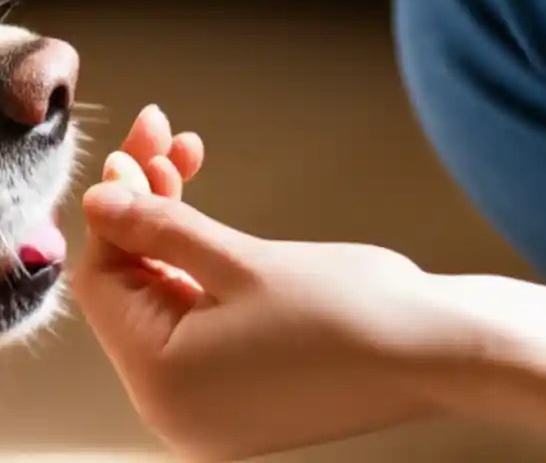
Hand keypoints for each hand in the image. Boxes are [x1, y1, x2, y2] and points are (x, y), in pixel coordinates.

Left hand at [73, 107, 450, 460]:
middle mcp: (176, 409)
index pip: (101, 282)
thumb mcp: (238, 259)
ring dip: (171, 227)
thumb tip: (98, 196)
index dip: (113, 209)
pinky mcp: (241, 390)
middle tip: (162, 137)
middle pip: (130, 287)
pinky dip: (199, 266)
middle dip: (143, 206)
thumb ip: (157, 226)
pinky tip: (205, 215)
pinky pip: (197, 318)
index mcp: (162, 387)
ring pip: (163, 295)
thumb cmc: (354, 313)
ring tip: (186, 157)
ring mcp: (210, 404)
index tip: (130, 150)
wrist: (447, 351)